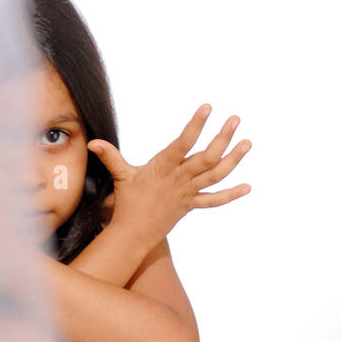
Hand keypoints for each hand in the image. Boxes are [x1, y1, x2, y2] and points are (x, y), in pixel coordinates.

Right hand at [87, 105, 251, 252]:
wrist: (134, 234)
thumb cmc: (126, 202)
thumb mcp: (121, 176)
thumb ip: (110, 156)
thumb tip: (92, 143)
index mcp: (163, 167)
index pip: (183, 143)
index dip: (196, 126)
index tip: (208, 107)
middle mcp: (179, 179)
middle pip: (207, 158)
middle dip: (223, 138)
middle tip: (235, 119)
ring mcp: (187, 193)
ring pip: (215, 175)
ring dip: (233, 159)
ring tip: (247, 142)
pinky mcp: (191, 205)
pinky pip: (214, 200)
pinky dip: (231, 195)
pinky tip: (247, 187)